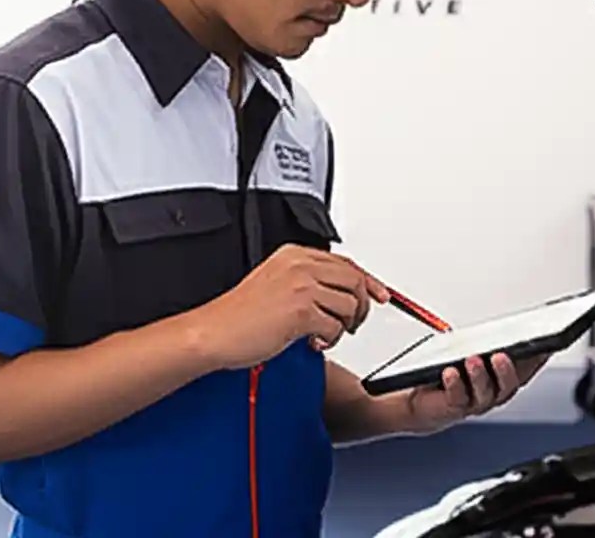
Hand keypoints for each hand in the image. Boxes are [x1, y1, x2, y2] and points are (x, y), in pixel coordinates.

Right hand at [191, 244, 389, 370]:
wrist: (214, 332)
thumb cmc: (239, 314)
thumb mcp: (276, 282)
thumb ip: (308, 280)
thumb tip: (342, 291)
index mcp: (294, 254)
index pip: (346, 262)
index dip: (368, 281)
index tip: (380, 295)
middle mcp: (299, 265)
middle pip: (354, 280)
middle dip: (362, 305)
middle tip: (353, 323)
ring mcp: (301, 286)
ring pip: (349, 305)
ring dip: (343, 326)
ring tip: (325, 334)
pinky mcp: (300, 311)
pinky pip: (335, 326)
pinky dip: (330, 339)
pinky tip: (312, 341)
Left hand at [405, 352, 550, 433]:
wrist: (426, 401)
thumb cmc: (454, 370)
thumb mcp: (474, 349)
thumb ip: (491, 341)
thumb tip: (511, 323)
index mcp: (504, 377)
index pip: (527, 368)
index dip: (537, 359)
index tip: (542, 345)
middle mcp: (494, 393)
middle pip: (508, 385)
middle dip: (506, 371)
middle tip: (500, 355)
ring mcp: (476, 402)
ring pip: (484, 393)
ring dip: (479, 376)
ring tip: (472, 360)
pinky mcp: (454, 407)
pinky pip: (457, 398)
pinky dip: (455, 385)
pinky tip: (450, 372)